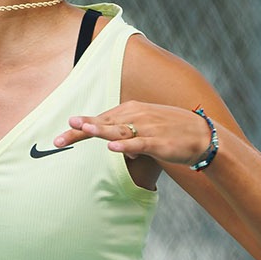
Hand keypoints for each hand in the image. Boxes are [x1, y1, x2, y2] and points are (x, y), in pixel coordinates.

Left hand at [53, 100, 214, 164]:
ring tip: (83, 129)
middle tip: (58, 138)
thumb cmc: (170, 131)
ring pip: (119, 130)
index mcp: (130, 112)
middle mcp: (136, 117)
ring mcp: (148, 129)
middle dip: (80, 131)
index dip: (79, 129)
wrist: (202, 135)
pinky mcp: (159, 142)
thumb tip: (111, 144)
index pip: (99, 120)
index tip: (57, 138)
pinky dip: (126, 146)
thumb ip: (125, 134)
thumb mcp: (144, 128)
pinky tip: (112, 148)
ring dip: (100, 130)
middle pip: (103, 124)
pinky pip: (140, 144)